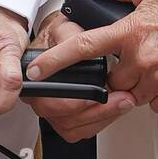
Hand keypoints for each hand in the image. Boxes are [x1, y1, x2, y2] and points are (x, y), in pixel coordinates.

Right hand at [23, 10, 136, 142]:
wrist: (62, 42)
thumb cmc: (61, 36)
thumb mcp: (64, 27)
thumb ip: (69, 35)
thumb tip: (72, 44)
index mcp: (34, 77)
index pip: (44, 99)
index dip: (68, 102)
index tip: (91, 97)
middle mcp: (40, 97)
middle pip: (62, 118)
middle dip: (94, 111)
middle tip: (118, 98)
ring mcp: (53, 110)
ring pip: (74, 128)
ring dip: (102, 118)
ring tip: (122, 101)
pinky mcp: (66, 118)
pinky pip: (81, 130)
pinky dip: (100, 122)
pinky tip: (114, 109)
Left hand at [25, 0, 157, 113]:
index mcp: (131, 31)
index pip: (85, 47)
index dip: (56, 61)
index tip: (38, 71)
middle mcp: (142, 58)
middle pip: (111, 80)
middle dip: (119, 72)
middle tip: (140, 55)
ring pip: (132, 94)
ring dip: (139, 84)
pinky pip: (155, 104)